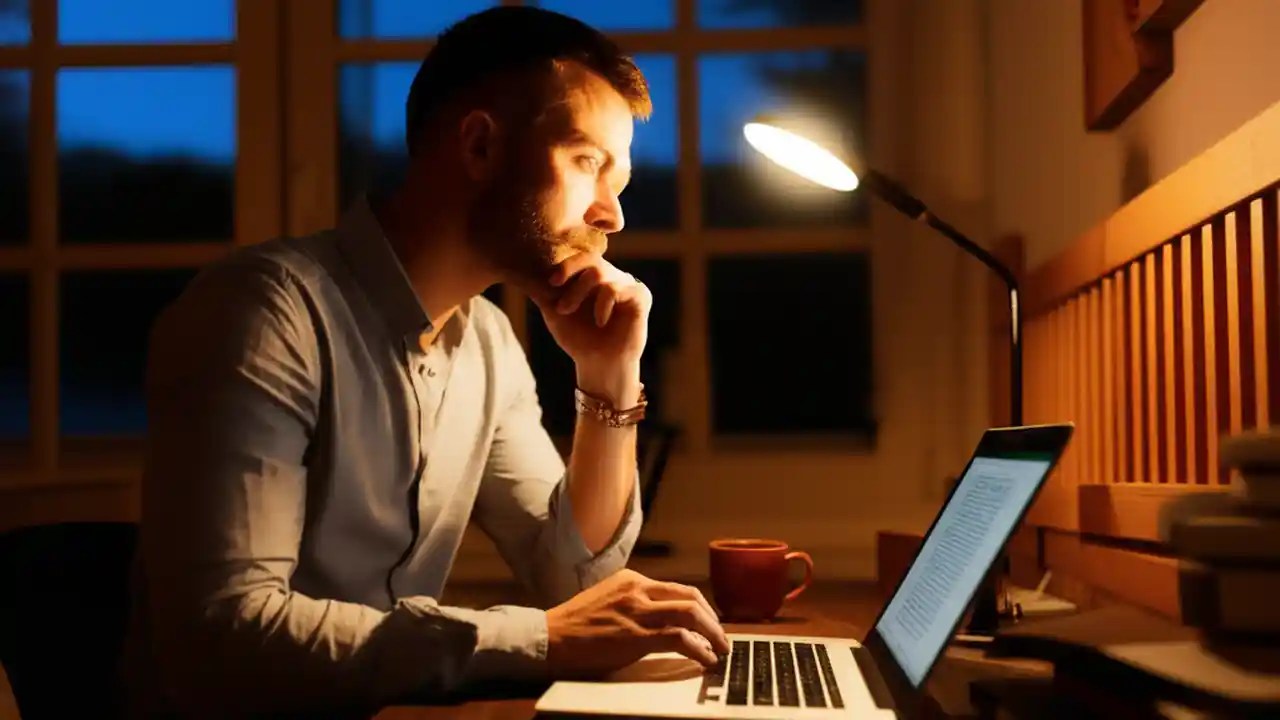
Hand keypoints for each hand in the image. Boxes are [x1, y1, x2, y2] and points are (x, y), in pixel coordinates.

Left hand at [525, 254, 650, 400]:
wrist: (599, 365)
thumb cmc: (578, 339)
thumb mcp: (555, 313)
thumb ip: (544, 291)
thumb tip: (524, 271)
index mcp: (592, 276)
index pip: (580, 257)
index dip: (565, 265)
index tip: (552, 282)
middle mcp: (611, 275)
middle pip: (590, 259)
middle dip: (570, 278)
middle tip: (560, 307)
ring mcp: (626, 283)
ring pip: (600, 272)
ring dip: (579, 292)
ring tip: (568, 313)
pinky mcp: (640, 295)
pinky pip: (616, 288)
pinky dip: (602, 305)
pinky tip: (599, 322)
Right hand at [545, 569, 730, 678]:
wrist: (550, 636)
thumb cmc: (575, 625)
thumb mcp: (608, 599)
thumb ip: (633, 603)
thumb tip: (661, 619)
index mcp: (632, 580)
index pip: (677, 588)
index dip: (699, 606)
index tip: (708, 621)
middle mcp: (638, 589)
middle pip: (690, 596)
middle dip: (712, 618)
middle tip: (720, 635)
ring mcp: (639, 611)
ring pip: (691, 614)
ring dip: (712, 633)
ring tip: (720, 648)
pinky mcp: (638, 635)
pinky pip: (680, 639)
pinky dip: (699, 650)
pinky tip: (705, 659)